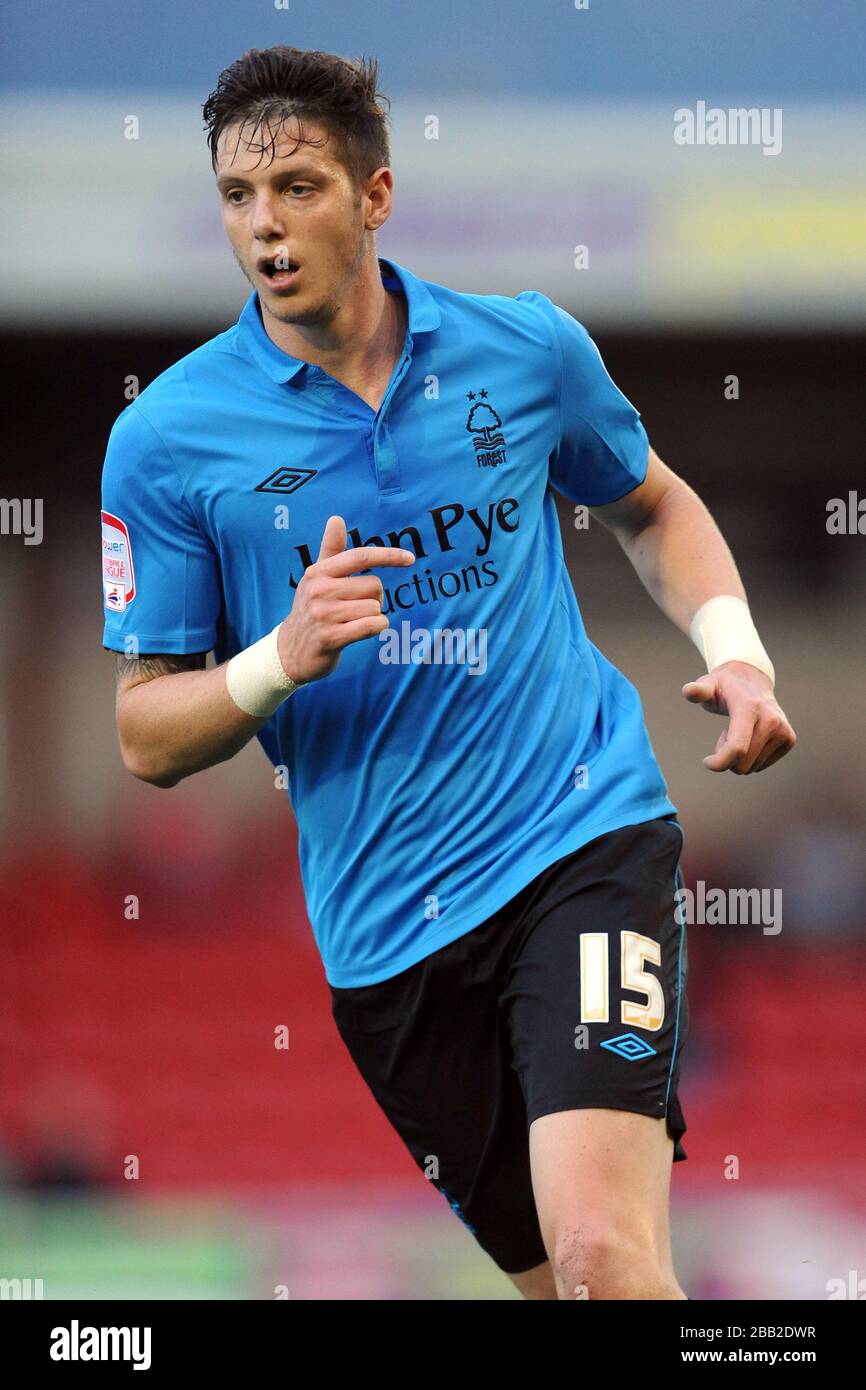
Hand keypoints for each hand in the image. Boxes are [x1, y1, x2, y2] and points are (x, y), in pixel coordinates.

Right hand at [277, 515, 414, 685]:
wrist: (290, 652)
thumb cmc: (311, 610)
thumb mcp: (316, 578)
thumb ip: (330, 550)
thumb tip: (336, 518)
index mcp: (318, 572)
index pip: (360, 556)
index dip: (388, 556)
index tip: (410, 559)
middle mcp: (319, 590)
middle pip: (374, 585)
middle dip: (375, 597)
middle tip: (356, 608)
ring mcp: (324, 614)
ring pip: (375, 607)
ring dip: (373, 616)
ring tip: (353, 622)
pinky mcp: (331, 638)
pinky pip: (371, 625)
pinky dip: (376, 627)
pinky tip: (364, 630)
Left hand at [682, 661, 796, 773]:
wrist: (752, 681)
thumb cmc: (724, 687)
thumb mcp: (708, 685)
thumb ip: (698, 691)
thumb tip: (688, 691)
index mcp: (750, 708)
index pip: (737, 748)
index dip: (720, 762)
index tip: (707, 762)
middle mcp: (772, 720)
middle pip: (742, 763)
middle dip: (727, 755)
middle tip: (727, 732)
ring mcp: (783, 730)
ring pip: (751, 767)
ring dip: (740, 755)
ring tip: (740, 730)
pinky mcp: (789, 739)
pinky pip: (761, 766)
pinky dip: (751, 756)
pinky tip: (751, 735)